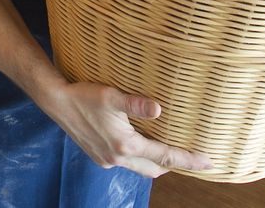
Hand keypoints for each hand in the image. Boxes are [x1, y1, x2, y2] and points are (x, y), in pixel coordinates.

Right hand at [57, 82, 212, 177]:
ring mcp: (107, 159)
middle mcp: (118, 158)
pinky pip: (125, 163)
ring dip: (154, 162)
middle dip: (173, 165)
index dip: (188, 159)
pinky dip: (137, 158)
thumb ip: (135, 103)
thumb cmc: (84, 96)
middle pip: (154, 168)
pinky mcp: (99, 156)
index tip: (208, 161)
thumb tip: (158, 109)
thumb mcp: (111, 96)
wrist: (56, 102)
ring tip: (167, 151)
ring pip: (139, 168)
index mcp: (125, 145)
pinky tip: (136, 144)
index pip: (164, 156)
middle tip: (190, 158)